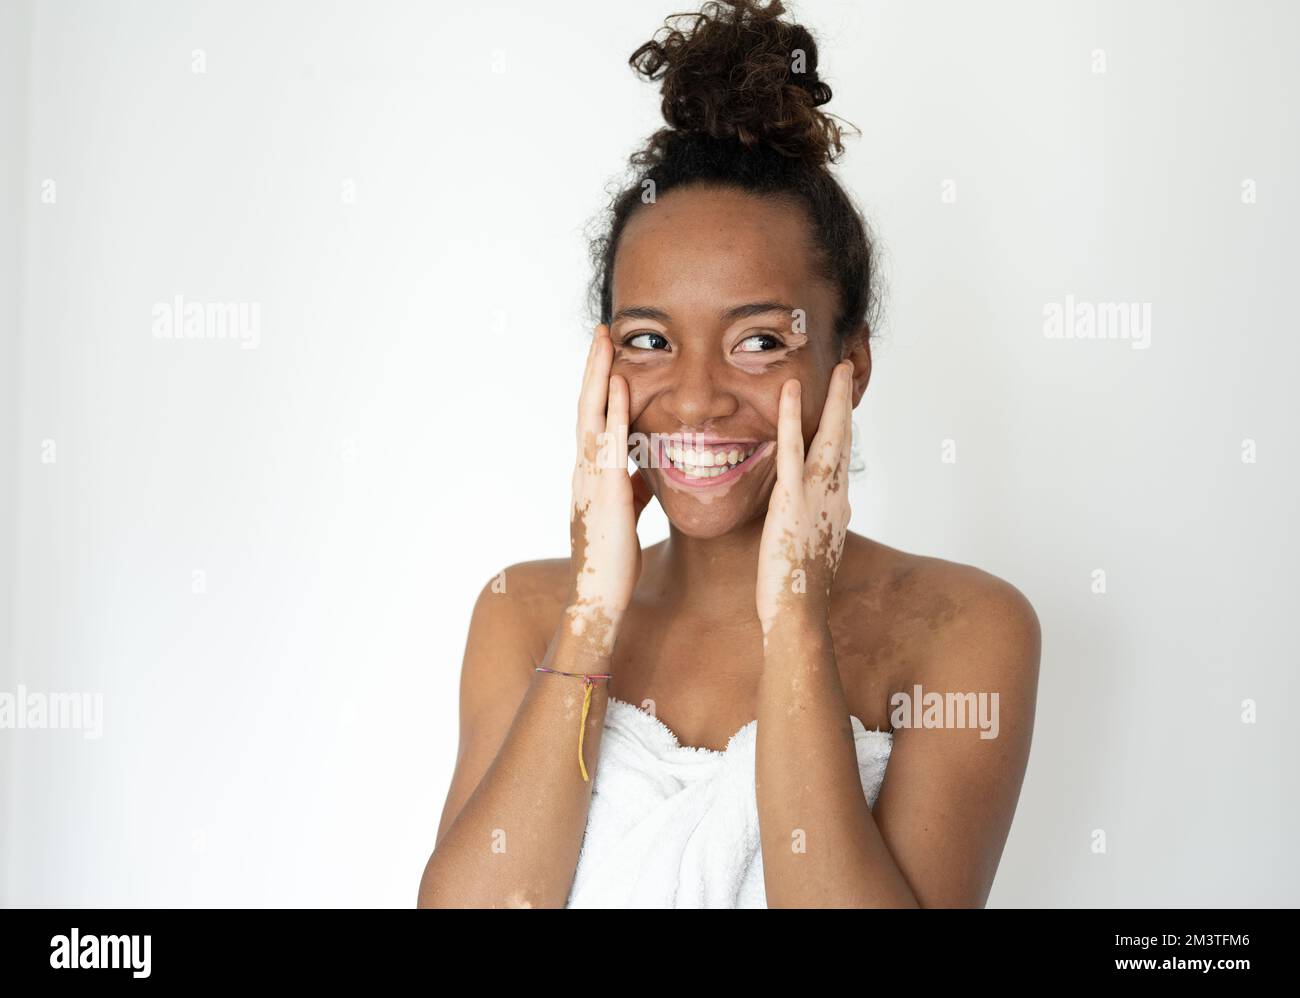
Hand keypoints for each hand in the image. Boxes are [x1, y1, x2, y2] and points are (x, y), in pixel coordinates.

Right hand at [567, 323, 654, 652]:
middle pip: (586, 406)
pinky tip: (621, 384)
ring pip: (592, 415)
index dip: (597, 386)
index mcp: (589, 475)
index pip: (592, 419)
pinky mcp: (606, 490)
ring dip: (599, 375)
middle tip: (601, 331)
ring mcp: (591, 478)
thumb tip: (642, 475)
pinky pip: (610, 442)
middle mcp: (584, 470)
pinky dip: (614, 410)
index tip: (605, 354)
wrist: (597, 598)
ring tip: (605, 340)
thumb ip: (630, 491)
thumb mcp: (623, 517)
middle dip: (593, 367)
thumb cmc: (611, 563)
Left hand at [755, 359, 853, 641]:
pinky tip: (789, 391)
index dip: (843, 429)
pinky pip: (790, 450)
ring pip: (827, 437)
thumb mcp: (806, 552)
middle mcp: (833, 498)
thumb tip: (802, 521)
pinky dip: (790, 418)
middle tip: (849, 371)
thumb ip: (807, 529)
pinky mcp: (791, 501)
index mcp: (834, 509)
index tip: (844, 405)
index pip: (840, 459)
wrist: (797, 617)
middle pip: (844, 440)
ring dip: (832, 400)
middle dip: (846, 404)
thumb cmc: (796, 594)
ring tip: (836, 369)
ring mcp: (815, 498)